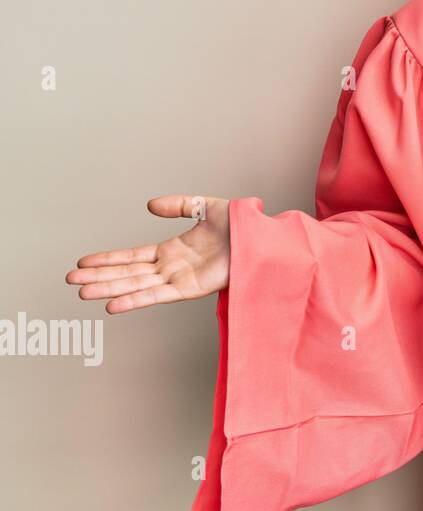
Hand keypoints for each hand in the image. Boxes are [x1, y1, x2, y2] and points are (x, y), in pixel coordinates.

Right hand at [66, 195, 231, 312]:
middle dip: (99, 277)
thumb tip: (149, 205)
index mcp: (173, 250)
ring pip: (137, 285)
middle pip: (128, 273)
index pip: (133, 256)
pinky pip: (157, 295)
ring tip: (82, 294)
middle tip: (70, 281)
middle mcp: (172, 267)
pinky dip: (135, 300)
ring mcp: (180, 279)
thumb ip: (178, 205)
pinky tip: (113, 305)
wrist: (264, 238)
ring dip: (109, 289)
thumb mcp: (204, 207)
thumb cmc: (241, 226)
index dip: (108, 259)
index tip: (83, 263)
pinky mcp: (191, 289)